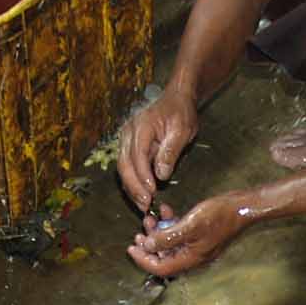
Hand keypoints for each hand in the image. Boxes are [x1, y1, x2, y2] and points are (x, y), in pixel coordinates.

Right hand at [118, 90, 197, 208]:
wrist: (175, 99)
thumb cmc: (180, 112)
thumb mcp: (182, 130)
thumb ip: (170, 152)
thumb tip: (161, 175)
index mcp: (142, 126)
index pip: (138, 155)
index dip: (143, 176)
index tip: (152, 192)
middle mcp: (128, 132)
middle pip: (125, 164)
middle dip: (134, 187)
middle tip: (146, 204)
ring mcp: (126, 139)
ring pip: (123, 168)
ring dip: (131, 188)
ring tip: (143, 205)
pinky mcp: (128, 146)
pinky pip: (127, 167)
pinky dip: (132, 182)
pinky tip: (141, 195)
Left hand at [129, 194, 247, 276]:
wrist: (243, 207)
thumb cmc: (220, 216)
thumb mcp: (190, 225)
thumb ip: (167, 238)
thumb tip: (148, 246)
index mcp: (190, 259)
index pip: (160, 268)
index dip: (143, 260)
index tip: (131, 248)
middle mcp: (192, 257)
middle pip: (163, 259)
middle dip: (148, 246)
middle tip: (138, 234)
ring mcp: (196, 247)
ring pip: (170, 245)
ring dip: (157, 233)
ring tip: (149, 218)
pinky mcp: (199, 236)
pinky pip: (179, 235)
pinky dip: (170, 224)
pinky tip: (165, 211)